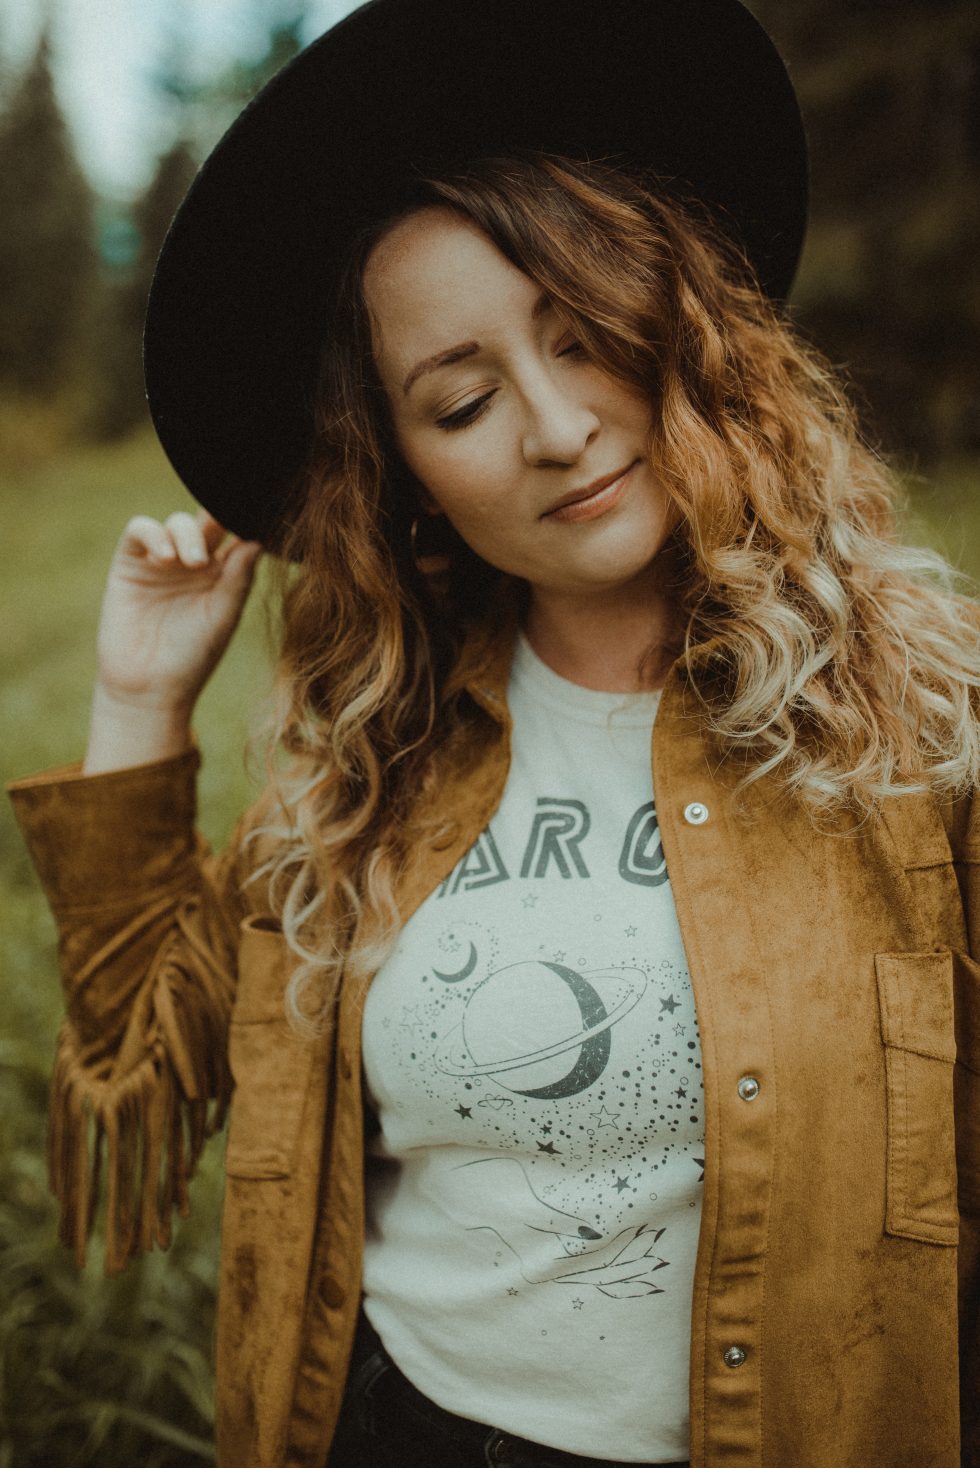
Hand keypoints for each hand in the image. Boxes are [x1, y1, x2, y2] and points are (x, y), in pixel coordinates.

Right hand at [93, 507, 263, 715]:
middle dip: (216, 518)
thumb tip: (257, 539)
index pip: (236, 536)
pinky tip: (167, 558)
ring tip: (194, 562)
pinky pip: (139, 530)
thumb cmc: (192, 658)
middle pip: (208, 522)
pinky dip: (154, 534)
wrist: (148, 686)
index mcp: (223, 575)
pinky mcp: (129, 563)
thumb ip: (239, 579)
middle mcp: (193, 564)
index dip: (244, 523)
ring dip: (188, 533)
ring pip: (177, 522)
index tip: (255, 518)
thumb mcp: (223, 617)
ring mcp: (161, 562)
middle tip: (222, 532)